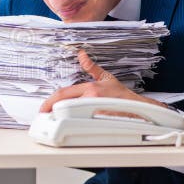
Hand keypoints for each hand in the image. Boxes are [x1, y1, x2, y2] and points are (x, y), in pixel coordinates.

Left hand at [39, 50, 170, 114]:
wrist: (139, 107)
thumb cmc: (123, 95)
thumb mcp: (106, 78)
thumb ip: (92, 67)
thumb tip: (82, 55)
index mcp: (91, 88)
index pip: (64, 93)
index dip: (50, 101)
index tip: (43, 108)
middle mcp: (92, 98)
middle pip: (64, 104)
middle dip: (52, 110)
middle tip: (45, 115)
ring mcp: (95, 110)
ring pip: (71, 115)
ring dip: (61, 118)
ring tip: (55, 121)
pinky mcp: (100, 122)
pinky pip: (82, 124)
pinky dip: (74, 125)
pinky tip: (70, 128)